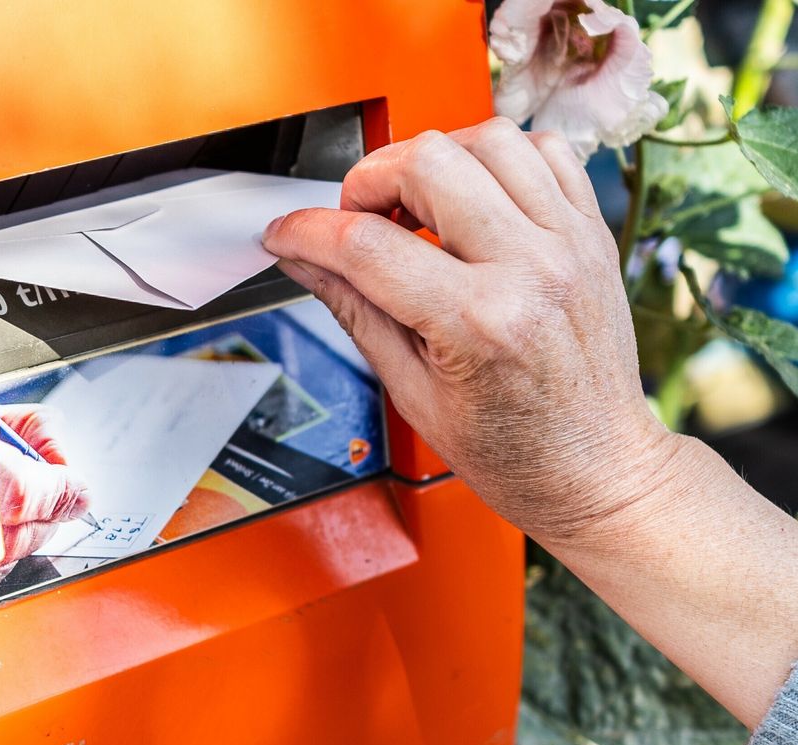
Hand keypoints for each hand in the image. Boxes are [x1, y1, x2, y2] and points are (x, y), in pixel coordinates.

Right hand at [263, 120, 683, 547]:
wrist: (595, 468)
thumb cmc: (514, 453)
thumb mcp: (413, 394)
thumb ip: (357, 313)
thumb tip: (308, 261)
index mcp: (477, 324)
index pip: (366, 246)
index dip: (308, 232)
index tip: (287, 234)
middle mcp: (529, 270)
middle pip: (426, 163)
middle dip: (369, 181)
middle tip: (357, 221)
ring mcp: (568, 244)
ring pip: (487, 139)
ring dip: (433, 159)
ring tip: (415, 205)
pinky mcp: (592, 233)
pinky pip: (545, 151)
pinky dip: (499, 159)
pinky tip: (475, 197)